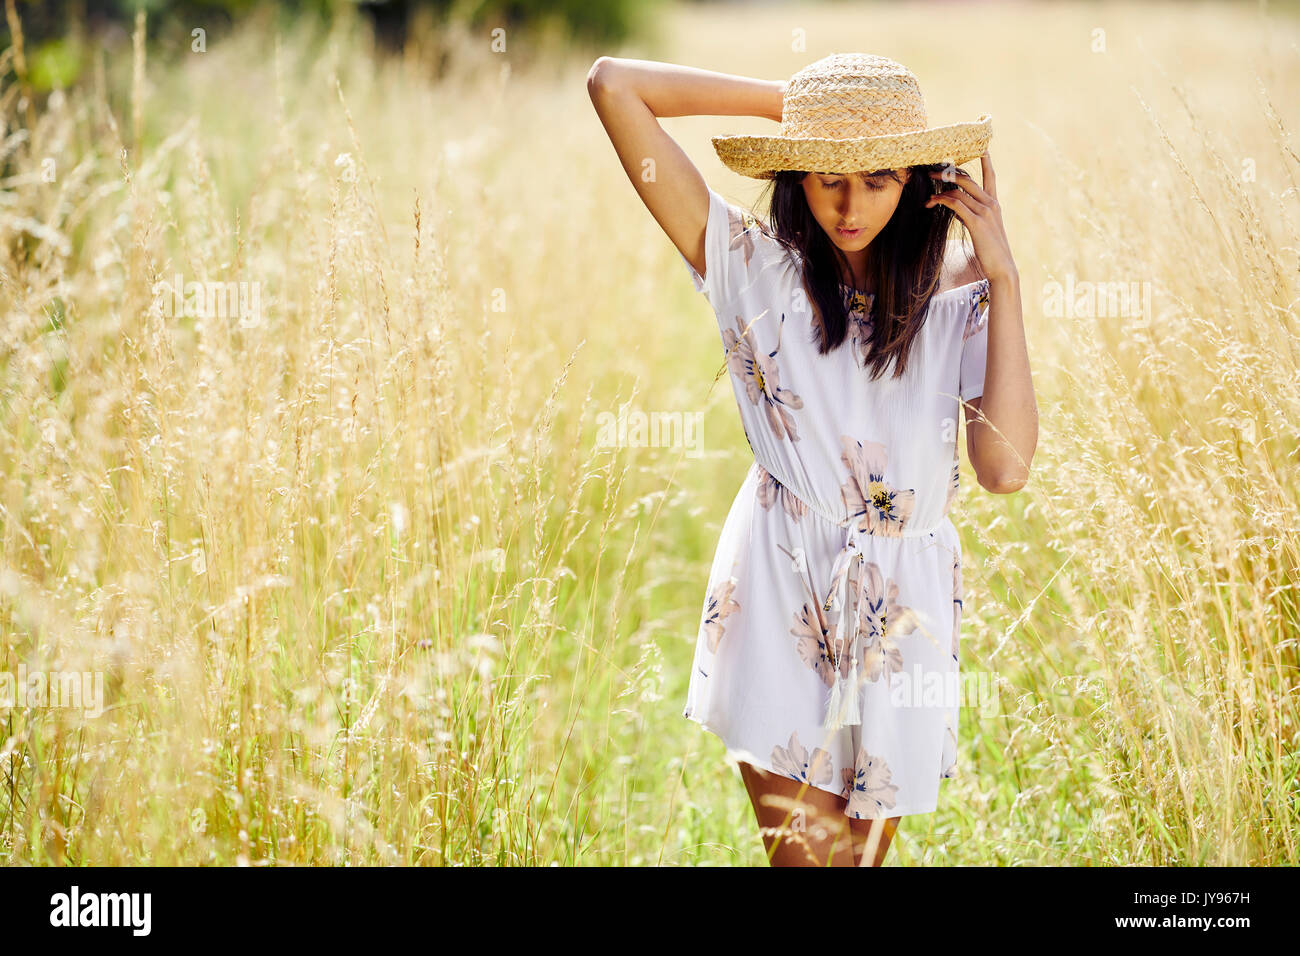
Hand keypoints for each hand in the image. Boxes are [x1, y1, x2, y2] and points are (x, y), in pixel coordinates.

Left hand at [924, 150, 1016, 282]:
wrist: (1002, 268)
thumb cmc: (990, 252)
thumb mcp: (981, 230)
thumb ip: (971, 216)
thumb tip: (957, 209)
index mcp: (994, 204)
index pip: (990, 177)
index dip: (986, 162)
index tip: (981, 149)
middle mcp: (991, 204)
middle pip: (968, 180)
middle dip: (948, 173)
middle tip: (932, 172)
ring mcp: (985, 212)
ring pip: (960, 191)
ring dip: (941, 189)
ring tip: (927, 193)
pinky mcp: (977, 222)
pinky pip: (956, 204)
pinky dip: (942, 200)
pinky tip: (932, 202)